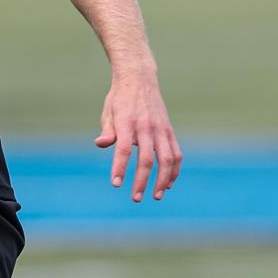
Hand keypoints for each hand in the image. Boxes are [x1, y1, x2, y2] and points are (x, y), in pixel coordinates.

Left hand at [96, 65, 182, 202]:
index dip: (120, 167)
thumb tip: (101, 144)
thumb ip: (107, 130)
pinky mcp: (169, 131)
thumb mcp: (108, 111)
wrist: (140, 79)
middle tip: (136, 198)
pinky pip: (176, 154)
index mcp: (127, 122)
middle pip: (147, 158)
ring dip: (162, 180)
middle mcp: (146, 126)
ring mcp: (160, 129)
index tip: (116, 184)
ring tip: (156, 196)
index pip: (123, 149)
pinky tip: (168, 184)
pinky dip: (174, 170)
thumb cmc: (120, 99)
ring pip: (166, 159)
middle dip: (142, 181)